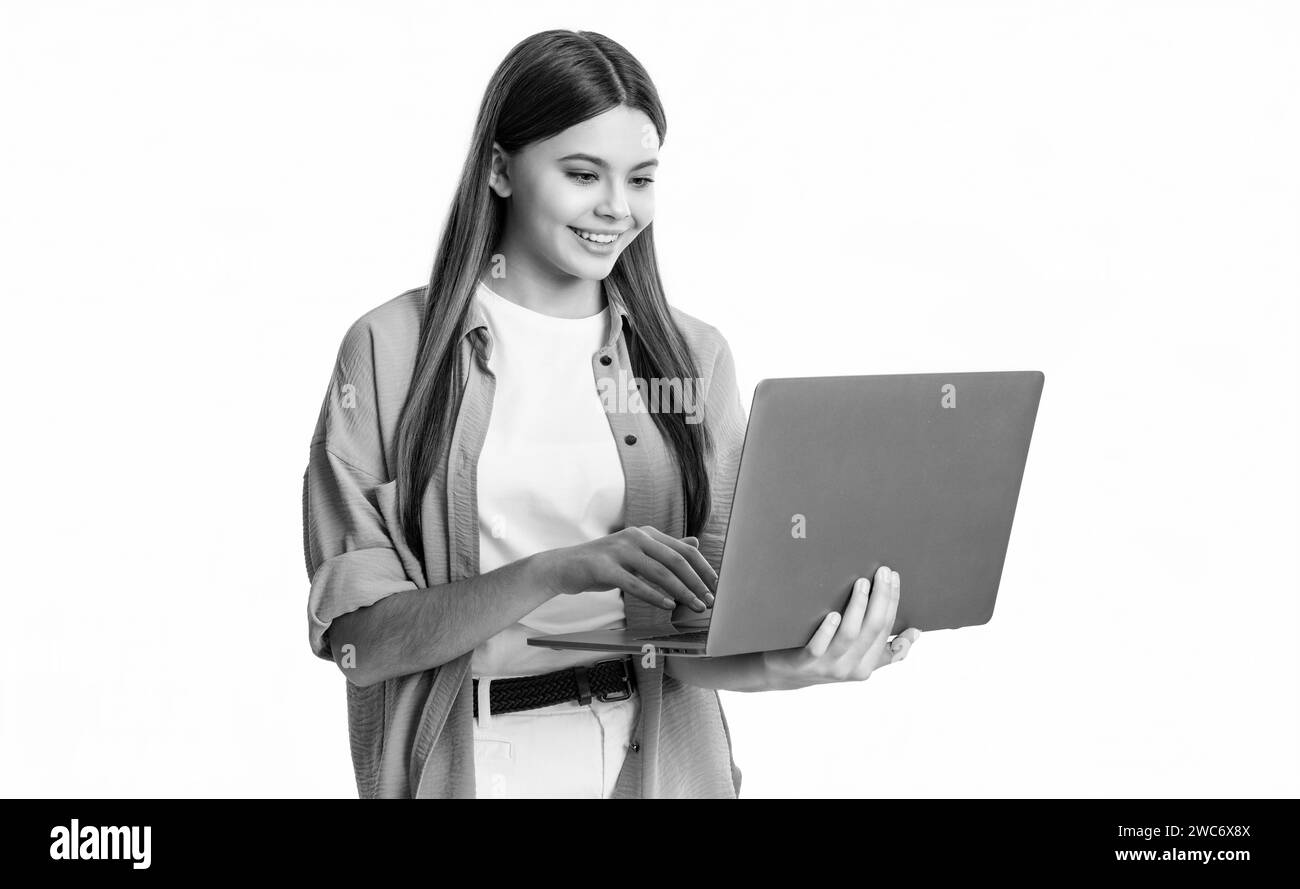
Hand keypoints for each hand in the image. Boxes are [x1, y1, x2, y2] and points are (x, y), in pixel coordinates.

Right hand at [535, 526, 717, 611]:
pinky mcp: (604, 567)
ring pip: (659, 573)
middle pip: (676, 560)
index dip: (703, 569)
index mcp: (646, 533)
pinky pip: (635, 583)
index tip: (716, 586)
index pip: (684, 550)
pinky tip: (667, 606)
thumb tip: (696, 542)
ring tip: (694, 607)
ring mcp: (619, 550)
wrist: (565, 567)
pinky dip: (654, 596)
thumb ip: (665, 549)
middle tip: (710, 601)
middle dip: (697, 583)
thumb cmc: (604, 563)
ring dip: (681, 592)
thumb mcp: (636, 552)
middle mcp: (636, 537)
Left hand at [762, 565, 921, 689]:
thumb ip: (885, 650)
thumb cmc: (823, 658)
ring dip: (858, 607)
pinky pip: (819, 647)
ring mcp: (828, 666)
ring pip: (850, 635)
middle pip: (873, 629)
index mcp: (867, 665)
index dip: (892, 602)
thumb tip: (915, 633)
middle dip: (881, 598)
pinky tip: (833, 614)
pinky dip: (827, 630)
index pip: (886, 628)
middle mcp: (851, 668)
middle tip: (882, 572)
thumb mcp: (856, 657)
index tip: (894, 576)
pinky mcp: (806, 663)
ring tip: (861, 583)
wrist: (784, 674)